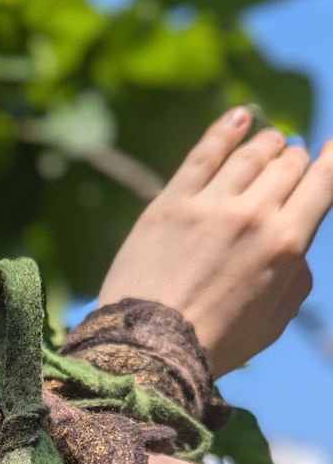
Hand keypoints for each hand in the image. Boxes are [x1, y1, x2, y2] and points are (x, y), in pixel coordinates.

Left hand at [97, 108, 332, 377]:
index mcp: (286, 244)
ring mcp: (211, 205)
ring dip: (268, 142)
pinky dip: (226, 129)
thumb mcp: (273, 322)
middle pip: (288, 164)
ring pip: (251, 153)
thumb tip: (298, 247)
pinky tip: (238, 117)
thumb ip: (296, 280)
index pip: (323, 182)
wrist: (149, 346)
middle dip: (296, 159)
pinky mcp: (172, 201)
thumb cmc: (215, 343)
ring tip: (272, 140)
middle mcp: (254, 216)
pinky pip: (205, 152)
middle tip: (293, 161)